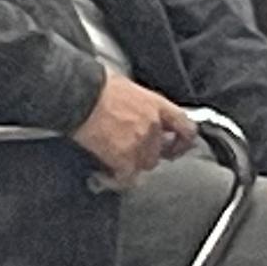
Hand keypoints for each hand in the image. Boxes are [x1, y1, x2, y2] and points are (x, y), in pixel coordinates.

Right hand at [71, 76, 199, 187]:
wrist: (80, 95)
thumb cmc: (98, 86)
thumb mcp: (130, 88)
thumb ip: (141, 105)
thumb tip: (137, 112)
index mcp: (158, 105)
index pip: (186, 128)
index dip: (183, 142)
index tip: (174, 148)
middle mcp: (154, 125)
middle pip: (159, 152)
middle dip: (145, 155)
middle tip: (128, 155)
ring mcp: (140, 142)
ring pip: (144, 165)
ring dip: (131, 166)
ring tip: (114, 162)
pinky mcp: (124, 157)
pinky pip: (126, 177)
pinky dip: (116, 179)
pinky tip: (104, 175)